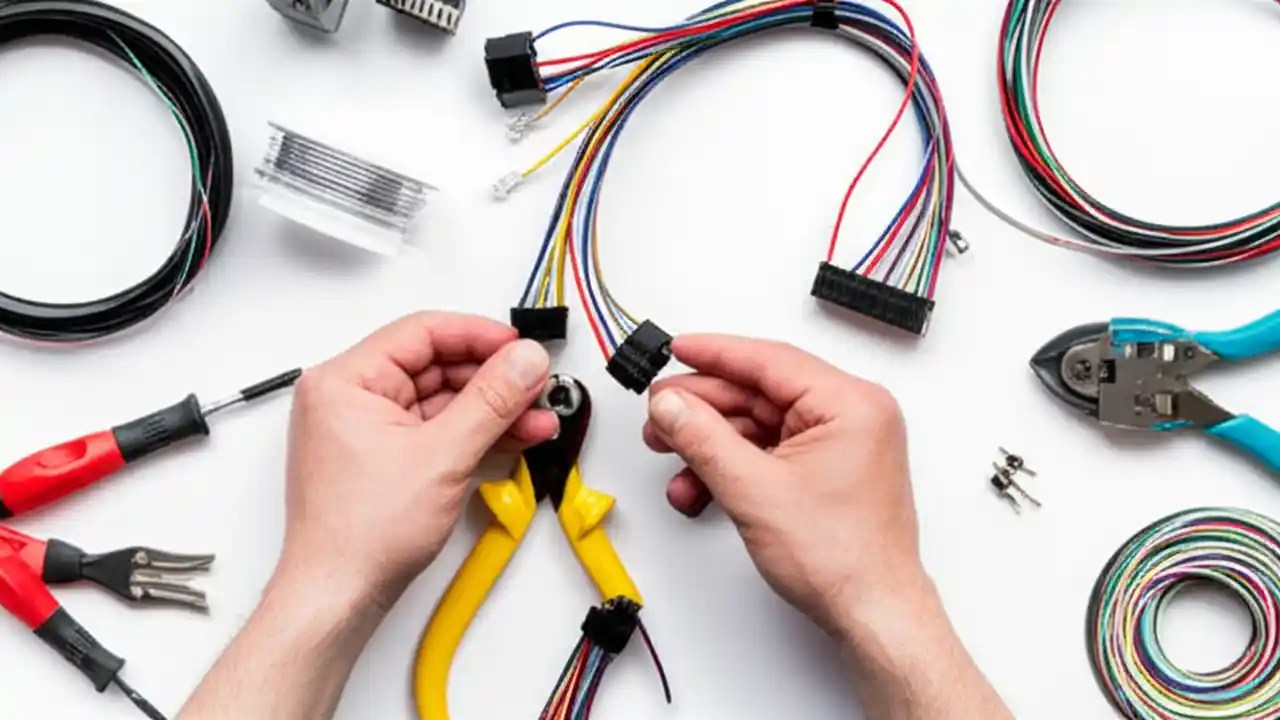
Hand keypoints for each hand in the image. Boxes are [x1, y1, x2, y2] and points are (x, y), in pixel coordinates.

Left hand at [278, 312, 558, 608]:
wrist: (339, 597)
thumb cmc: (359, 536)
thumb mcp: (442, 456)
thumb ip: (491, 401)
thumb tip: (524, 361)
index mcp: (345, 381)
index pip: (422, 333)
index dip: (478, 336)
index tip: (519, 348)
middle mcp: (349, 398)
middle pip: (436, 365)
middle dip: (493, 379)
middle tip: (535, 386)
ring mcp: (366, 428)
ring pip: (442, 400)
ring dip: (492, 409)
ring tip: (535, 417)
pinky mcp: (384, 456)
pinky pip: (436, 428)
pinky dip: (474, 433)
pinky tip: (513, 436)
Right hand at [643, 335, 924, 634]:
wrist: (871, 615)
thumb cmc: (843, 559)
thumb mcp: (754, 490)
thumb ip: (703, 438)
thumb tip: (672, 404)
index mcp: (851, 404)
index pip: (769, 360)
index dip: (714, 354)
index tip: (676, 349)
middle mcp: (852, 416)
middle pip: (759, 393)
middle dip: (703, 409)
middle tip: (661, 414)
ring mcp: (841, 444)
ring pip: (758, 426)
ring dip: (711, 443)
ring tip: (672, 454)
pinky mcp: (827, 471)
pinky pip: (769, 452)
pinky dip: (732, 465)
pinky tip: (700, 484)